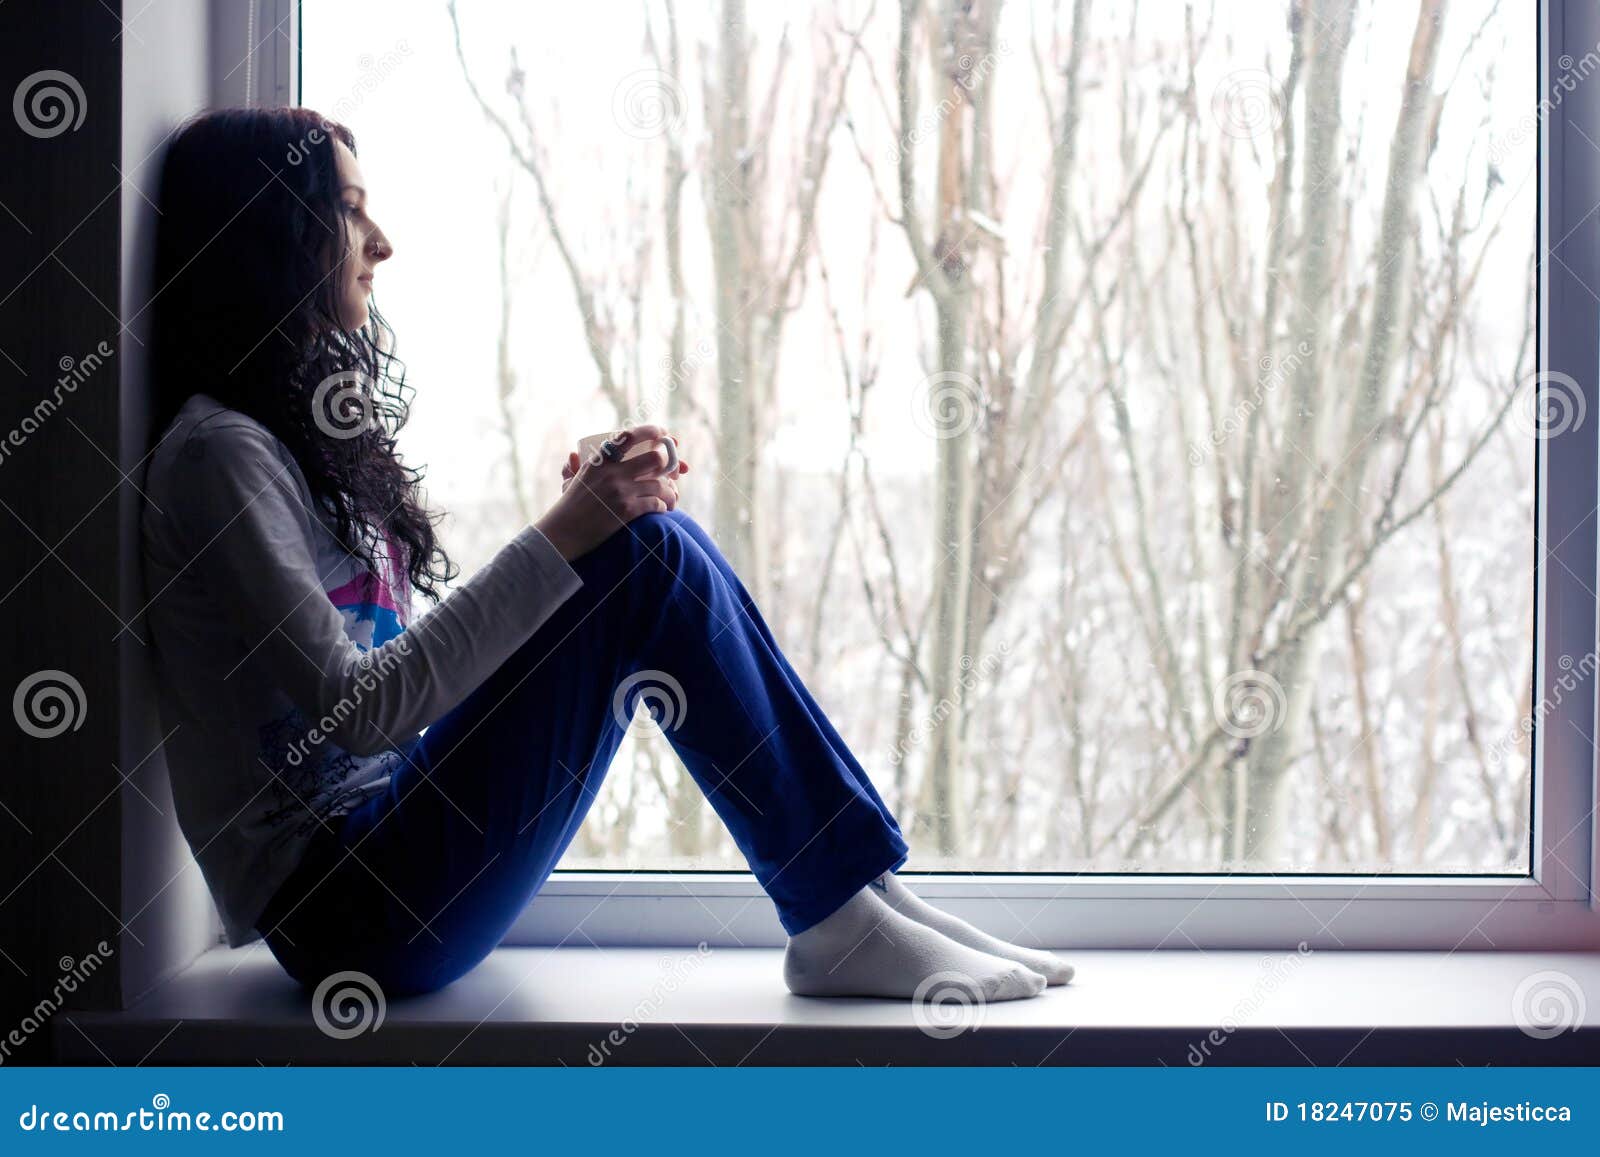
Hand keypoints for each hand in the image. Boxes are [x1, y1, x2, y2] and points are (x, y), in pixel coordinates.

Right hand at [538, 425, 689, 560]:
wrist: (563, 533)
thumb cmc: (568, 509)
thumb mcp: (571, 482)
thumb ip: (572, 467)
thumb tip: (572, 454)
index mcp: (600, 460)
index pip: (630, 436)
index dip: (651, 431)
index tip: (662, 433)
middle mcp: (612, 472)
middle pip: (655, 458)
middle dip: (669, 464)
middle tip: (672, 473)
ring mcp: (620, 491)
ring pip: (661, 484)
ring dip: (670, 492)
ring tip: (671, 498)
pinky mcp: (627, 510)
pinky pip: (656, 503)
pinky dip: (663, 506)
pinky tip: (661, 509)